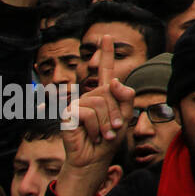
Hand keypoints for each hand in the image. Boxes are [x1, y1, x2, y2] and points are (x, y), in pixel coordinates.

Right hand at [56, 35, 133, 195]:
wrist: (94, 159)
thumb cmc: (109, 139)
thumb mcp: (125, 117)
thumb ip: (126, 97)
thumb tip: (115, 81)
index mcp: (104, 93)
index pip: (105, 70)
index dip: (106, 53)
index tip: (106, 36)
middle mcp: (90, 95)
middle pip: (110, 91)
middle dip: (117, 112)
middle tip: (113, 129)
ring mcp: (77, 103)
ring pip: (101, 102)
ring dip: (107, 122)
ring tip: (104, 134)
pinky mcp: (68, 114)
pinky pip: (88, 113)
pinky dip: (95, 127)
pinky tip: (92, 135)